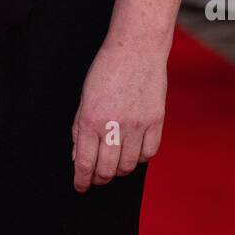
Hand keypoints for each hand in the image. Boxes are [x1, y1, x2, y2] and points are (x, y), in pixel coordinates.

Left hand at [71, 40, 165, 191]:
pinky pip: (148, 153)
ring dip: (119, 170)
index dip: (82, 180)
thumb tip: (78, 155)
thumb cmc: (107, 68)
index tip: (81, 186)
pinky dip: (139, 158)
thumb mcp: (84, 96)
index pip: (85, 162)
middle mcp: (113, 125)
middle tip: (97, 178)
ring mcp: (137, 125)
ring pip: (128, 165)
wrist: (136, 48)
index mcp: (90, 119)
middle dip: (99, 179)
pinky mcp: (156, 121)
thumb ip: (79, 127)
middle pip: (107, 169)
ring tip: (114, 165)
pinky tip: (133, 153)